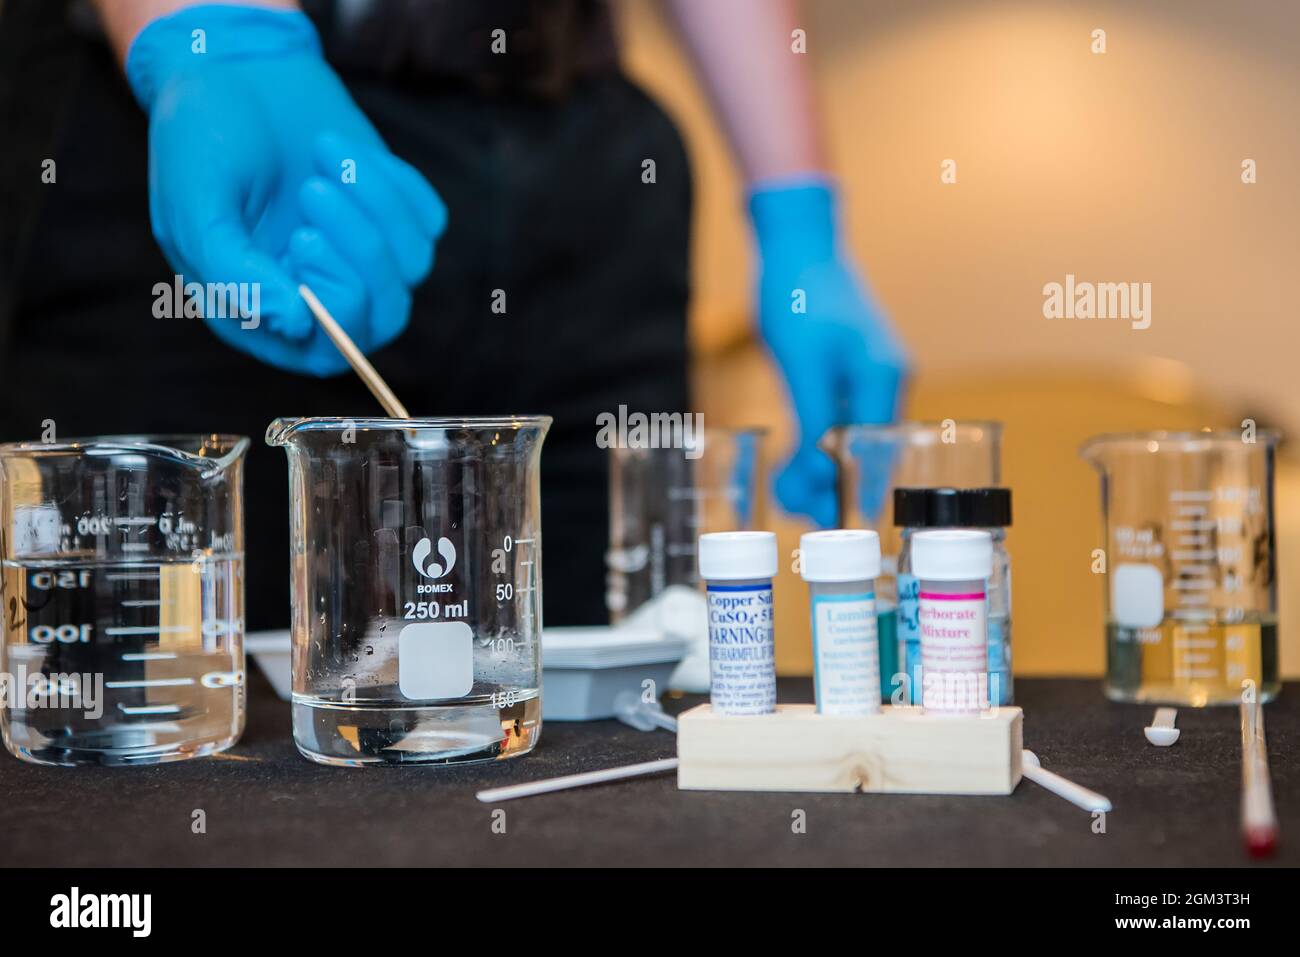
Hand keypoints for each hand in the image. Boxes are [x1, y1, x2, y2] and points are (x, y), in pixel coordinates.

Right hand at [126, 4, 445, 374]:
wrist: (231, 68)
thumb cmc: (199, 140)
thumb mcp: (195, 207)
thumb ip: (234, 272)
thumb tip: (296, 323)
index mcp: (264, 312)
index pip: (327, 352)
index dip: (335, 305)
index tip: (302, 238)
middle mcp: (320, 295)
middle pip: (383, 316)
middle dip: (360, 249)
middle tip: (312, 189)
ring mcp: (364, 259)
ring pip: (412, 266)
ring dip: (374, 203)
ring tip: (323, 151)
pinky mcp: (396, 217)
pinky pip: (429, 222)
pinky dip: (393, 181)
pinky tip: (340, 149)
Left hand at [751, 178, 908, 526]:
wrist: (795, 240)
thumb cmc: (798, 295)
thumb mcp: (801, 366)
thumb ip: (816, 423)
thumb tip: (824, 479)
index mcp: (885, 380)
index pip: (876, 458)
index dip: (851, 495)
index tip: (827, 527)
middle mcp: (887, 379)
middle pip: (867, 453)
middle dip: (834, 488)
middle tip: (799, 516)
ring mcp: (871, 373)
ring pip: (851, 438)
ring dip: (823, 469)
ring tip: (789, 496)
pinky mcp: (850, 368)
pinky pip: (839, 418)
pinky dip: (818, 442)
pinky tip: (795, 463)